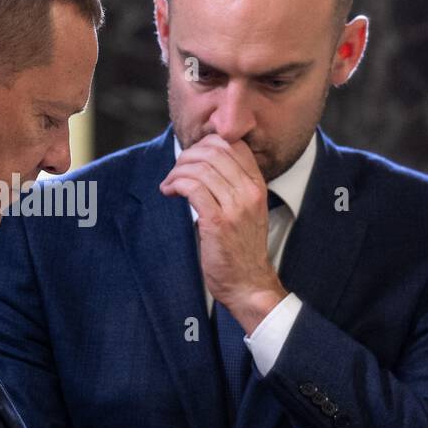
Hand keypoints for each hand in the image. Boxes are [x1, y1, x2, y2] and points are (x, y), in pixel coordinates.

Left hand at [159, 134, 286, 332]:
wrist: (249, 284)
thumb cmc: (241, 249)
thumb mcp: (247, 210)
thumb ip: (232, 186)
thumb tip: (204, 164)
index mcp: (258, 185)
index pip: (234, 144)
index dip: (207, 143)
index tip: (191, 157)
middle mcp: (250, 192)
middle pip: (214, 151)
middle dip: (187, 156)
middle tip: (175, 170)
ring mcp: (235, 207)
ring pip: (200, 168)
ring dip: (177, 171)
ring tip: (169, 184)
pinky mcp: (217, 222)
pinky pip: (192, 188)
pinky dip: (175, 184)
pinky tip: (169, 192)